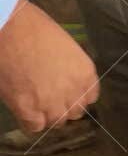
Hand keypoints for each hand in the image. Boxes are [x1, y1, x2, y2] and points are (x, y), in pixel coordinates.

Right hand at [0, 0, 99, 133]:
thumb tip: (63, 79)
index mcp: (85, 74)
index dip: (75, 96)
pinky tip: (24, 109)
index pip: (89, 97)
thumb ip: (69, 68)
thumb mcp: (65, 47)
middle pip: (74, 112)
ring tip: (34, 103)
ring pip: (56, 122)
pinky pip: (35, 127)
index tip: (65, 92)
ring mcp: (51, 103)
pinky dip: (30, 121)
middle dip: (62, 106)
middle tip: (47, 97)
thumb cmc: (34, 27)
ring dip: (47, 115)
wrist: (8, 28)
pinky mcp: (28, 110)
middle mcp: (73, 92)